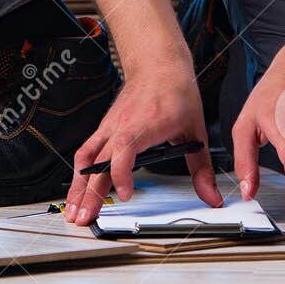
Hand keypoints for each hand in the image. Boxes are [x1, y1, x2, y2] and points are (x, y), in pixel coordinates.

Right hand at [64, 64, 222, 224]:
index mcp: (144, 125)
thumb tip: (211, 195)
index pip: (124, 150)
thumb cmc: (176, 92)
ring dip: (77, 186)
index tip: (126, 194)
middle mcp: (121, 126)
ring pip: (86, 158)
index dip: (121, 174)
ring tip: (73, 210)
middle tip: (85, 218)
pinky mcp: (104, 128)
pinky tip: (77, 188)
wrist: (159, 64)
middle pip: (98, 162)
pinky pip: (86, 150)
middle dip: (89, 193)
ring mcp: (109, 127)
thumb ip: (201, 168)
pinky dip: (79, 172)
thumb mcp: (195, 130)